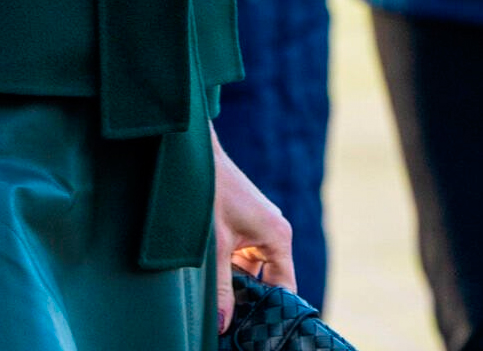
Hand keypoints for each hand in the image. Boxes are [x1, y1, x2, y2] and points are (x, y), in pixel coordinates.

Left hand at [211, 126, 294, 334]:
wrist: (196, 155)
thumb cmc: (210, 192)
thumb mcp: (215, 247)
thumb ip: (221, 287)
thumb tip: (224, 323)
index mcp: (278, 237)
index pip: (285, 287)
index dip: (274, 310)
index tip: (258, 327)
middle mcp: (276, 232)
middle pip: (270, 280)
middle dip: (251, 297)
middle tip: (234, 317)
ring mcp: (262, 227)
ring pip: (254, 268)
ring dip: (238, 281)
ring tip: (221, 297)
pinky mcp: (248, 224)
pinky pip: (245, 255)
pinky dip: (232, 266)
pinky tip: (216, 275)